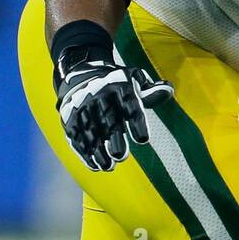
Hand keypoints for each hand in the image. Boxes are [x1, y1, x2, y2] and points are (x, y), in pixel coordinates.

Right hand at [55, 49, 172, 171]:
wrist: (80, 73)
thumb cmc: (115, 82)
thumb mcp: (133, 79)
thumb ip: (151, 90)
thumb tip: (168, 89)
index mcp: (119, 87)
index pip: (130, 106)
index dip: (137, 123)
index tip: (142, 139)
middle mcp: (99, 97)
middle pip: (108, 121)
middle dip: (113, 139)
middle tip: (120, 155)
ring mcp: (83, 108)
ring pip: (91, 131)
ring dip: (98, 151)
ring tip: (108, 166)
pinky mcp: (70, 118)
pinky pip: (76, 136)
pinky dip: (84, 152)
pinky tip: (94, 165)